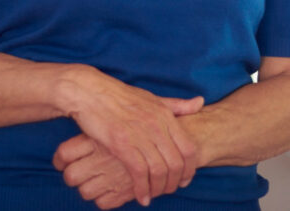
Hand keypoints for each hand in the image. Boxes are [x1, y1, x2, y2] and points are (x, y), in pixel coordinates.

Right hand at [57, 68, 202, 205]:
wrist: (89, 92)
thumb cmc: (120, 96)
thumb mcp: (152, 98)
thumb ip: (177, 105)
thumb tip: (200, 102)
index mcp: (165, 114)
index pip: (189, 149)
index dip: (190, 169)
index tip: (184, 179)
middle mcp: (156, 125)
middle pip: (177, 164)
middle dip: (174, 183)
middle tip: (167, 190)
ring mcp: (139, 134)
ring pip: (159, 171)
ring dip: (158, 189)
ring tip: (153, 194)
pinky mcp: (122, 144)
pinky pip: (139, 173)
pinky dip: (142, 189)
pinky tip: (140, 196)